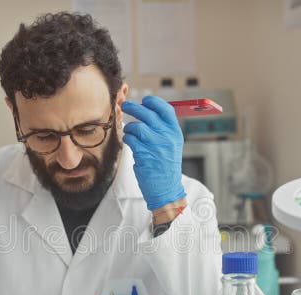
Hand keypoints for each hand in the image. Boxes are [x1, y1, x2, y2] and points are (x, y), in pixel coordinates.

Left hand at [122, 96, 185, 210]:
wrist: (167, 188)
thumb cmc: (166, 166)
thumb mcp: (171, 144)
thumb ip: (162, 128)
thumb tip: (146, 110)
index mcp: (175, 132)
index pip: (165, 109)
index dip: (153, 102)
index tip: (144, 100)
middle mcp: (167, 137)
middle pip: (148, 114)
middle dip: (133, 108)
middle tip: (125, 105)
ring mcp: (155, 145)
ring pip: (136, 127)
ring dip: (129, 128)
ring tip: (129, 132)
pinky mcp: (144, 154)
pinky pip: (130, 139)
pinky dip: (127, 139)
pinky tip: (129, 142)